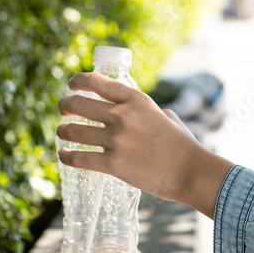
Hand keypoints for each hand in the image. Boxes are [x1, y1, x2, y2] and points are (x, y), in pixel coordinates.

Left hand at [57, 72, 233, 218]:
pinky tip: (64, 155)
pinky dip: (66, 156)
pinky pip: (78, 158)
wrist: (190, 171)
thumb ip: (150, 113)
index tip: (71, 85)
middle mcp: (122, 115)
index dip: (78, 81)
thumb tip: (146, 116)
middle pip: (77, 104)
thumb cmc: (183, 146)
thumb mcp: (167, 117)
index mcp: (136, 99)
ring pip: (72, 131)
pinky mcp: (113, 163)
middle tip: (63, 110)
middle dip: (65, 105)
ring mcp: (116, 140)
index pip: (96, 81)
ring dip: (63, 131)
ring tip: (63, 133)